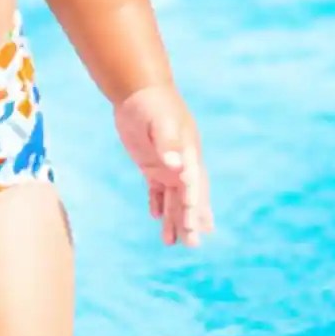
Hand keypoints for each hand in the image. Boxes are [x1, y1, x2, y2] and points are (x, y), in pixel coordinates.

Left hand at [114, 85, 213, 246]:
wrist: (138, 90)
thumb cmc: (152, 103)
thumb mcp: (160, 121)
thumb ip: (168, 144)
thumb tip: (177, 167)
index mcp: (189, 153)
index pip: (195, 185)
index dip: (196, 205)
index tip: (196, 226)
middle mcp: (182, 163)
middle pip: (189, 197)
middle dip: (191, 221)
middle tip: (193, 245)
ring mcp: (167, 165)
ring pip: (173, 198)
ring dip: (174, 219)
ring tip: (173, 243)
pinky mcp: (151, 164)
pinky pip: (157, 189)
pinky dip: (158, 204)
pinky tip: (156, 218)